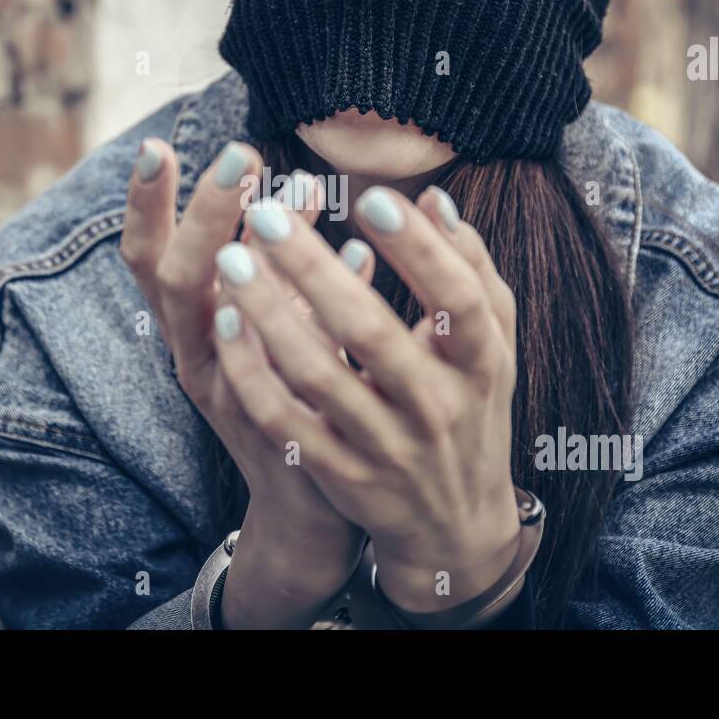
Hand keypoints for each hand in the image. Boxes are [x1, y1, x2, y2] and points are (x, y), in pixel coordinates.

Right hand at [119, 139, 364, 626]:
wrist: (307, 503)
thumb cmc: (289, 394)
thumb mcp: (272, 320)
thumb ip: (283, 261)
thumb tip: (301, 183)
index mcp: (187, 328)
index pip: (146, 260)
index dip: (144, 207)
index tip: (157, 145)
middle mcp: (197, 359)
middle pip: (176, 281)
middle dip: (203, 214)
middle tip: (239, 154)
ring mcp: (235, 396)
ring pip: (226, 322)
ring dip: (256, 251)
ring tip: (296, 189)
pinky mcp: (281, 425)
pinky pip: (295, 360)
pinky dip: (323, 306)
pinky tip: (361, 255)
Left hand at [212, 184, 520, 613]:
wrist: (453, 521)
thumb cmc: (470, 405)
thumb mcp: (493, 343)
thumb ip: (470, 269)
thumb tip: (431, 198)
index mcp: (482, 364)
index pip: (459, 299)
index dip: (419, 250)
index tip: (372, 198)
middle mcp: (435, 408)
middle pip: (370, 333)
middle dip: (314, 269)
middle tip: (269, 214)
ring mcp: (384, 447)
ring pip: (316, 376)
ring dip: (268, 314)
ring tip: (230, 258)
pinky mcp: (341, 475)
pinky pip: (285, 421)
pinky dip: (253, 373)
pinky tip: (225, 324)